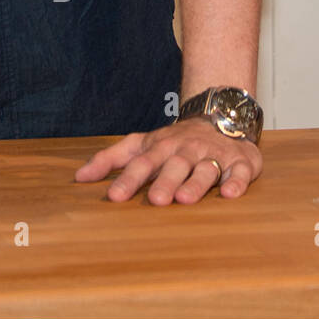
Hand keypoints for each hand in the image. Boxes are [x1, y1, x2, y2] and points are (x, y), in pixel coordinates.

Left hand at [74, 118, 262, 203]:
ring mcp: (212, 155)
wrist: (218, 118)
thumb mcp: (139, 144)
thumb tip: (78, 178)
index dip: (127, 180)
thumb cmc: (172, 141)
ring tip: (185, 200)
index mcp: (159, 147)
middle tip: (155, 200)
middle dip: (164, 183)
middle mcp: (185, 151)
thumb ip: (110, 159)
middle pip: (173, 166)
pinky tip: (229, 193)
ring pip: (203, 170)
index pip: (140, 164)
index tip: (113, 197)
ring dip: (195, 184)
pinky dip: (235, 182)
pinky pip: (239, 173)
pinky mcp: (239, 162)